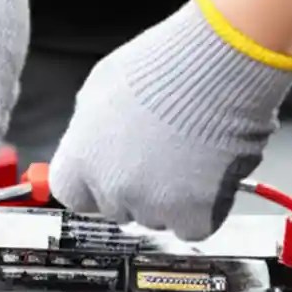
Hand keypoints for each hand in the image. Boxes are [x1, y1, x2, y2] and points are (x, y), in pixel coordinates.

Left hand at [49, 0, 291, 240]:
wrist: (218, 66)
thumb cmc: (166, 65)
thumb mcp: (101, 87)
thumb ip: (89, 129)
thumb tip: (90, 143)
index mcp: (80, 159)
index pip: (73, 194)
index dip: (95, 184)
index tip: (111, 174)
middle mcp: (111, 188)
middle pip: (117, 207)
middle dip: (137, 187)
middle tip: (161, 154)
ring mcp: (152, 205)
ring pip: (156, 217)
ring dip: (171, 196)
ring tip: (189, 152)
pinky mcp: (193, 215)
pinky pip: (193, 226)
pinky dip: (204, 206)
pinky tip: (207, 172)